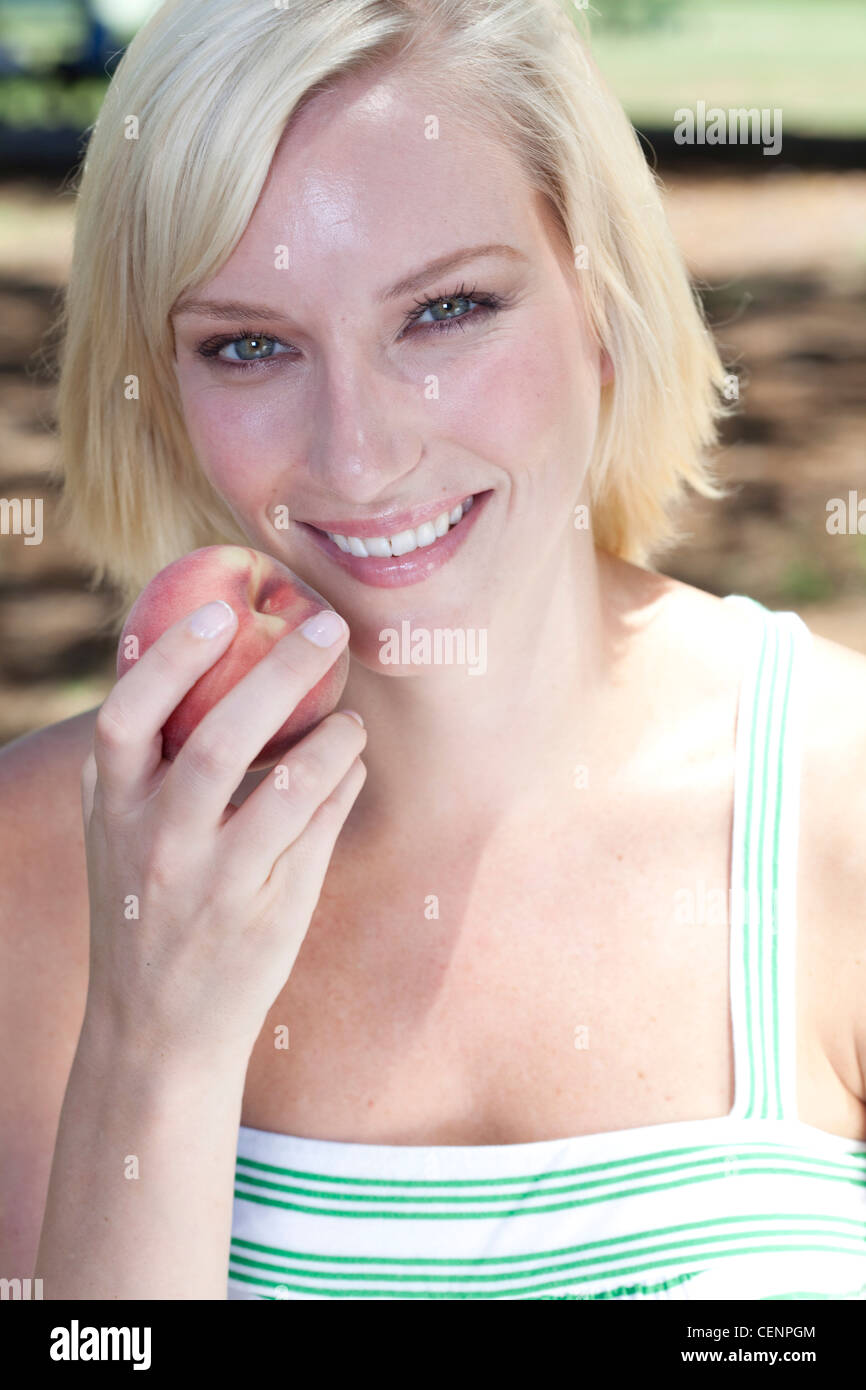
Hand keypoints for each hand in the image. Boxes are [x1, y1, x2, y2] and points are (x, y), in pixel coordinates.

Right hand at [80, 599, 365, 1065]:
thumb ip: (145, 764)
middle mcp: (158, 845)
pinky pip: (321, 827)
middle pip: (218, 740)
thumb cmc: (146, 912)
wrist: (157, 1032)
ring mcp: (216, 883)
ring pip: (289, 786)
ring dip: (333, 738)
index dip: (170, 660)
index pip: (127, 718)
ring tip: (351, 719)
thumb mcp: (120, 835)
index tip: (218, 613)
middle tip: (327, 627)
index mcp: (113, 811)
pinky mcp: (270, 912)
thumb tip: (196, 663)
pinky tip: (351, 768)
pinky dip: (344, 784)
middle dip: (281, 672)